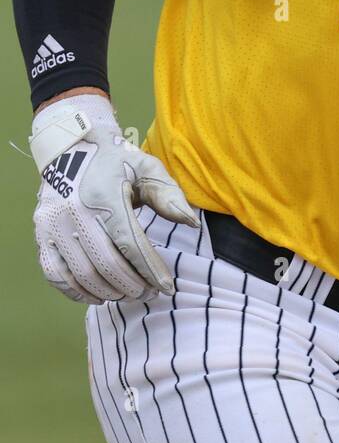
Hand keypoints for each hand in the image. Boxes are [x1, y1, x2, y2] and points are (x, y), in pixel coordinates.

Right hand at [30, 94, 198, 304]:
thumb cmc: (114, 160)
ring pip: (82, 273)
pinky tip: (97, 295)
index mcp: (105, 195)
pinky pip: (55, 273)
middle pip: (107, 263)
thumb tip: (192, 223)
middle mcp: (76, 211)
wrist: (69, 147)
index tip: (167, 287)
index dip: (150, 269)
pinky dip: (75, 291)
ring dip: (108, 291)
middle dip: (132, 284)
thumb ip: (168, 195)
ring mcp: (54, 224)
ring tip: (128, 294)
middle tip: (149, 293)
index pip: (130, 243)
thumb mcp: (145, 167)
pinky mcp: (42, 233)